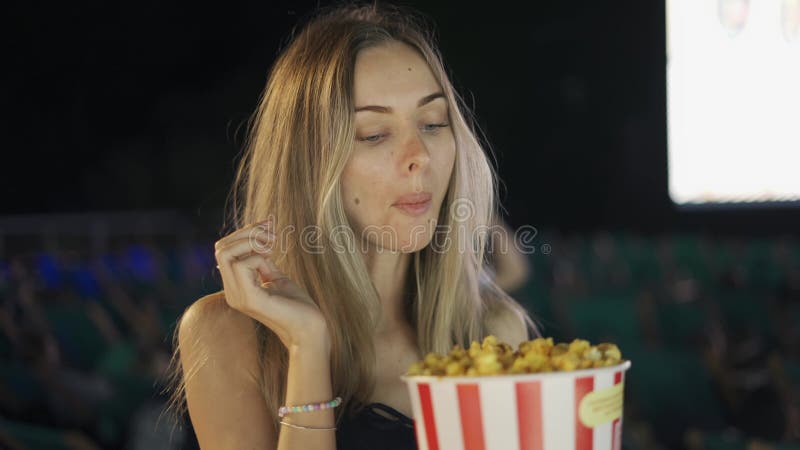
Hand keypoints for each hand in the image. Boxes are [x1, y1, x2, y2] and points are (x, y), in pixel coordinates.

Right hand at [214, 219, 328, 349]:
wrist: (310, 328)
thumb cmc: (296, 304)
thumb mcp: (275, 276)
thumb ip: (262, 261)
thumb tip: (255, 237)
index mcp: (235, 287)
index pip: (224, 250)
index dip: (244, 233)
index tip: (269, 225)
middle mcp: (232, 292)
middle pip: (221, 248)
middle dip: (246, 233)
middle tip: (272, 236)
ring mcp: (238, 297)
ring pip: (225, 253)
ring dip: (251, 241)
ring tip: (273, 245)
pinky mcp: (249, 299)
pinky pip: (242, 265)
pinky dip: (258, 256)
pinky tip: (272, 262)